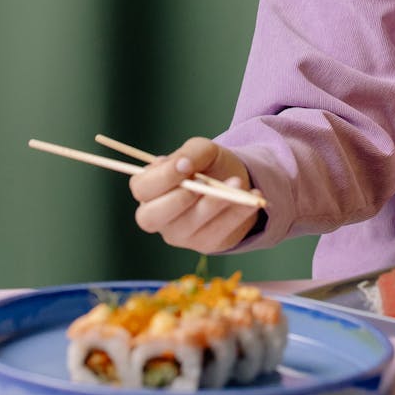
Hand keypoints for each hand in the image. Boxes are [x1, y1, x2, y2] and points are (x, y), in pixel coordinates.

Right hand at [128, 137, 261, 253]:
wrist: (233, 181)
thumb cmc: (207, 165)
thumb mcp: (200, 150)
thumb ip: (189, 153)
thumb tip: (182, 165)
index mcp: (149, 191)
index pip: (141, 189)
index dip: (161, 178)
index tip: (186, 164)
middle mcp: (158, 217)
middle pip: (153, 217)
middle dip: (179, 199)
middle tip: (202, 183)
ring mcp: (180, 235)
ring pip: (192, 224)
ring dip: (217, 202)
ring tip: (238, 182)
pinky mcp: (206, 244)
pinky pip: (221, 231)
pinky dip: (239, 212)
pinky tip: (253, 197)